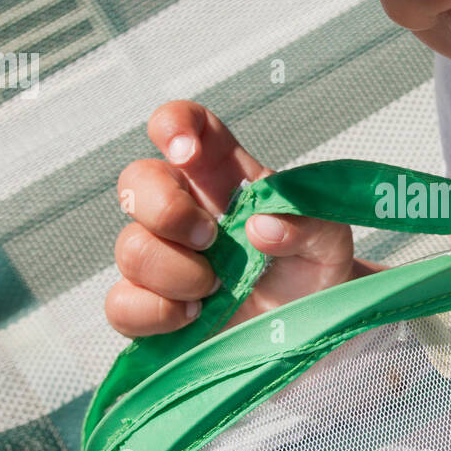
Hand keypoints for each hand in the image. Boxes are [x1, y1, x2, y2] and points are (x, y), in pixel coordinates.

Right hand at [105, 101, 358, 337]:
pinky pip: (121, 305)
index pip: (185, 126)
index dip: (173, 125)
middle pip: (135, 181)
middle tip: (212, 238)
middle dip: (166, 210)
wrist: (309, 325)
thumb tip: (263, 228)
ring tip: (218, 289)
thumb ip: (310, 223)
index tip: (186, 152)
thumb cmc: (311, 266)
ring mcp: (161, 257)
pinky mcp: (149, 307)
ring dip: (174, 271)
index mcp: (222, 174)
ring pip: (129, 248)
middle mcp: (182, 208)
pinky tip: (193, 316)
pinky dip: (155, 313)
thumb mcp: (329, 239)